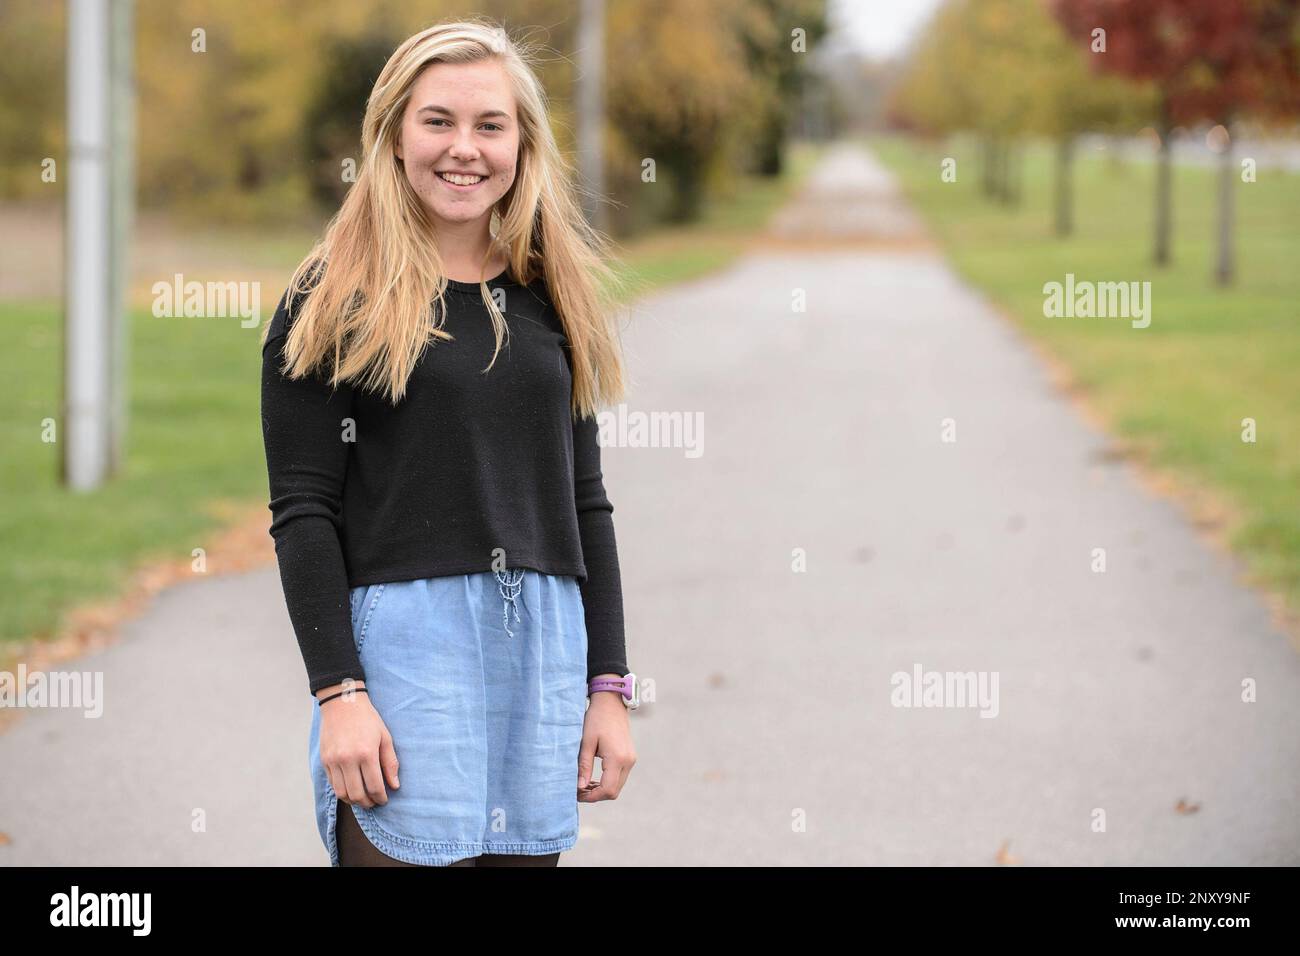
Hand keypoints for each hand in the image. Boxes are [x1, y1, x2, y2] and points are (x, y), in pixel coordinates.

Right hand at [316, 681, 399, 808]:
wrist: (343, 704)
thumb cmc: (368, 720)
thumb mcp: (385, 737)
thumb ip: (390, 763)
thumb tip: (394, 786)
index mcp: (366, 753)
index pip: (375, 786)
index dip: (381, 798)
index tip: (384, 800)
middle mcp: (348, 759)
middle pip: (357, 794)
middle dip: (368, 803)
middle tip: (374, 802)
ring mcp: (333, 761)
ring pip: (342, 793)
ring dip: (354, 801)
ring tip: (363, 798)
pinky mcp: (324, 760)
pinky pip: (333, 784)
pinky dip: (342, 791)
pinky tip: (351, 788)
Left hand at [577, 689, 635, 801]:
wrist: (611, 703)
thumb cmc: (596, 719)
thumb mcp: (586, 742)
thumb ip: (584, 766)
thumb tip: (579, 787)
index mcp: (617, 758)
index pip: (607, 789)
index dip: (591, 797)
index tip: (576, 794)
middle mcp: (628, 761)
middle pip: (614, 791)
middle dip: (595, 796)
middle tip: (578, 792)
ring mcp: (631, 760)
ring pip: (617, 786)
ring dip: (601, 790)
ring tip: (583, 785)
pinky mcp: (629, 757)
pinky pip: (620, 777)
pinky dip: (607, 782)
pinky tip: (593, 779)